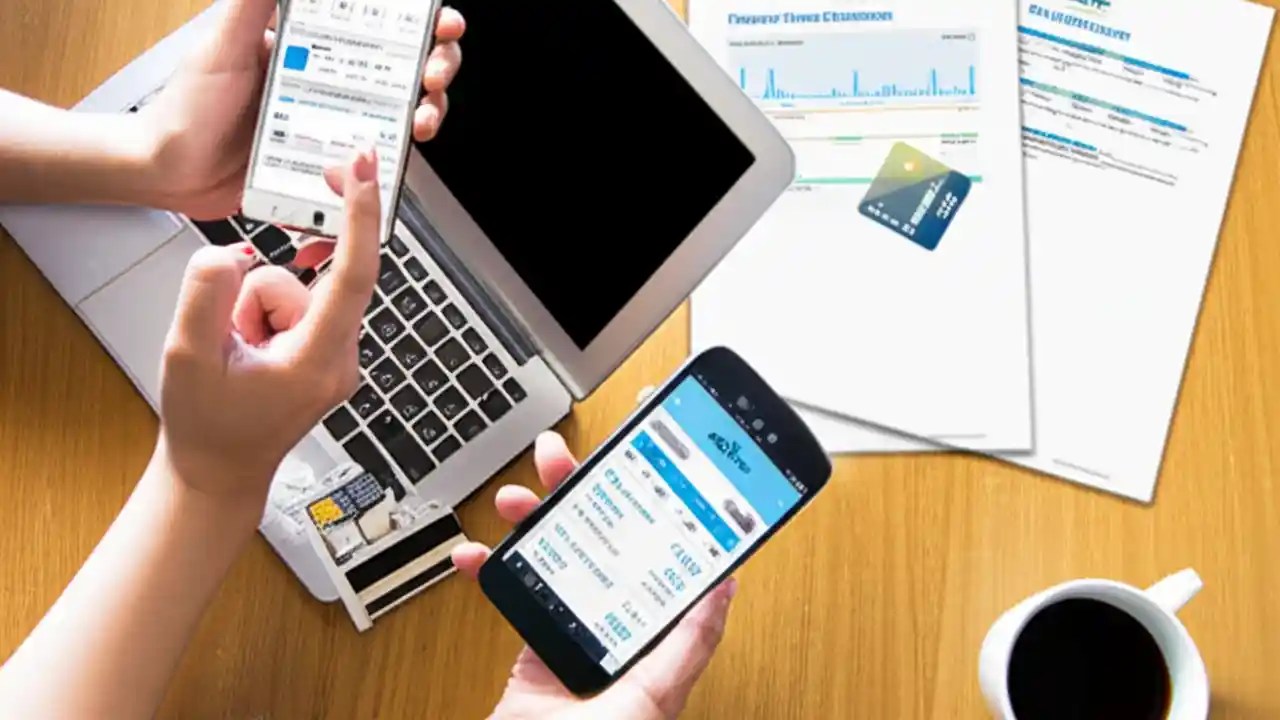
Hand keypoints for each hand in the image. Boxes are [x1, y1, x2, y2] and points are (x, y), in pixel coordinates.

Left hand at [138, 0, 464, 219]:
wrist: (168, 172)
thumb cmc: (187, 106)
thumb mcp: (224, 40)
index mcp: (312, 44)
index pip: (381, 26)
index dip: (423, 23)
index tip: (441, 24)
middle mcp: (329, 82)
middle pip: (406, 68)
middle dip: (437, 68)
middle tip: (433, 76)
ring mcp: (332, 123)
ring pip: (401, 114)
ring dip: (426, 113)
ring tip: (420, 122)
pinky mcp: (329, 163)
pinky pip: (373, 160)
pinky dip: (391, 159)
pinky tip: (387, 158)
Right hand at [156, 150, 380, 507]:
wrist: (218, 471)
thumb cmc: (207, 427)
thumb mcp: (187, 355)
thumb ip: (206, 293)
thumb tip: (234, 252)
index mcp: (318, 361)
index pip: (353, 274)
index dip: (359, 215)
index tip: (361, 168)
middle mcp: (341, 357)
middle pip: (312, 281)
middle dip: (260, 293)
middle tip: (238, 318)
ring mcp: (337, 356)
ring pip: (297, 290)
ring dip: (256, 308)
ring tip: (235, 353)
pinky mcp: (325, 350)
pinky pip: (297, 305)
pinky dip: (264, 314)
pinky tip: (246, 348)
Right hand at [452, 433, 738, 719]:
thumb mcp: (651, 700)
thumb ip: (687, 644)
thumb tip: (727, 584)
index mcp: (657, 631)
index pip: (662, 549)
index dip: (654, 498)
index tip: (643, 453)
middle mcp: (618, 623)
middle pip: (603, 538)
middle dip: (579, 493)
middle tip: (561, 460)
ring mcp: (573, 631)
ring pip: (554, 553)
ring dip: (532, 519)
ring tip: (518, 499)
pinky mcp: (533, 646)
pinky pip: (512, 593)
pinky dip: (489, 570)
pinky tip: (476, 553)